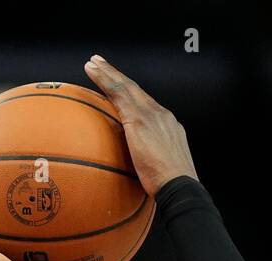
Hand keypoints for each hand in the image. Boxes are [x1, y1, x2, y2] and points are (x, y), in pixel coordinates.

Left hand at [83, 55, 198, 196]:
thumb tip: (136, 171)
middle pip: (135, 90)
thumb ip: (149, 163)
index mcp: (167, 125)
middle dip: (117, 75)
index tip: (119, 84)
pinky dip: (105, 81)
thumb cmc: (171, 187)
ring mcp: (151, 115)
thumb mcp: (162, 170)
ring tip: (92, 63)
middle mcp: (161, 115)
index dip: (130, 92)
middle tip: (100, 63)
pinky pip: (118, 94)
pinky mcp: (139, 120)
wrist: (180, 187)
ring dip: (107, 73)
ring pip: (125, 87)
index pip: (145, 103)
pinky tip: (93, 73)